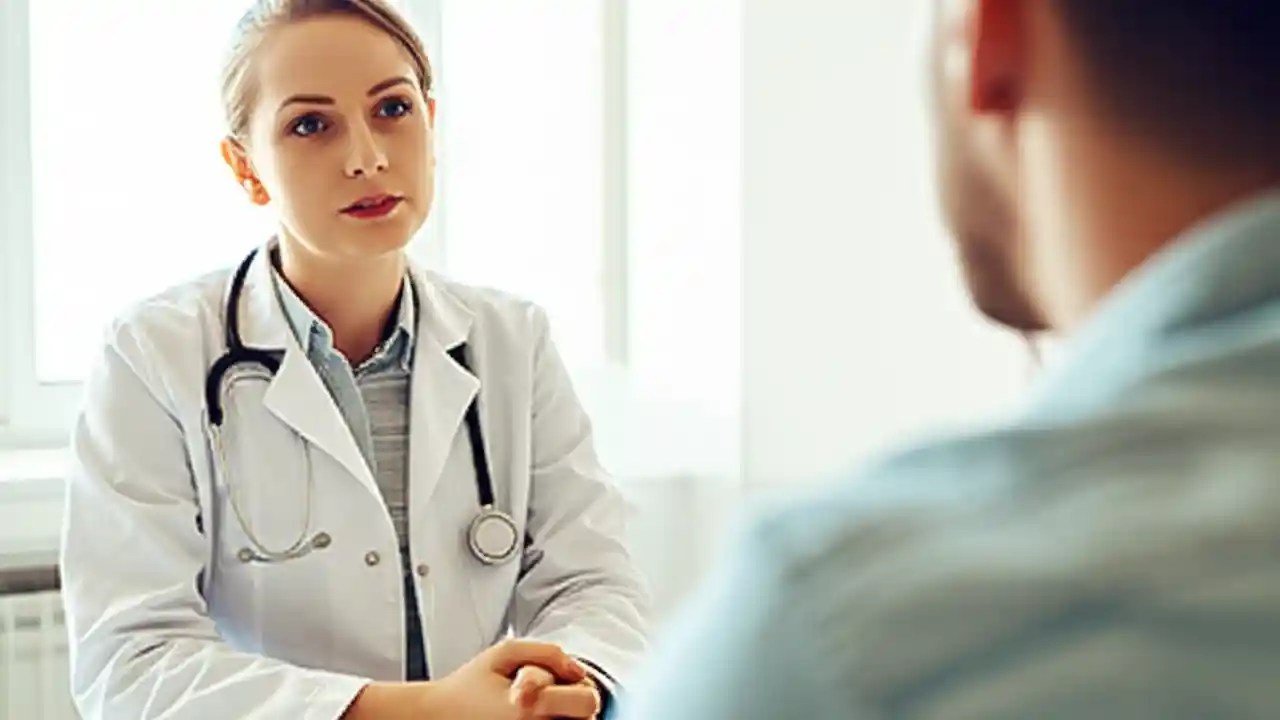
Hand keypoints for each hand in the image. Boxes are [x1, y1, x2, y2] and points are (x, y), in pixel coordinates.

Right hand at [432, 639, 589, 718]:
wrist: (434, 717)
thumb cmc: (470, 684)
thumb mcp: (504, 653)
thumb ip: (548, 653)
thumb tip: (579, 672)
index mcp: (529, 707)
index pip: (588, 701)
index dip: (581, 688)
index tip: (559, 684)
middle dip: (575, 707)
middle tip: (550, 699)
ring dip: (564, 719)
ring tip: (536, 709)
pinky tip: (532, 718)